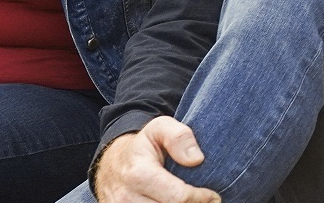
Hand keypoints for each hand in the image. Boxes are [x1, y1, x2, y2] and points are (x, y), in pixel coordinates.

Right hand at [95, 120, 218, 202]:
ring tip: (190, 201)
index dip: (200, 198)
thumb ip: (179, 136)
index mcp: (139, 174)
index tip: (212, 195)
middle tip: (204, 200)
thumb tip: (196, 159)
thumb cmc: (142, 145)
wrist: (111, 163)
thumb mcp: (160, 128)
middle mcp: (126, 197)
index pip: (178, 198)